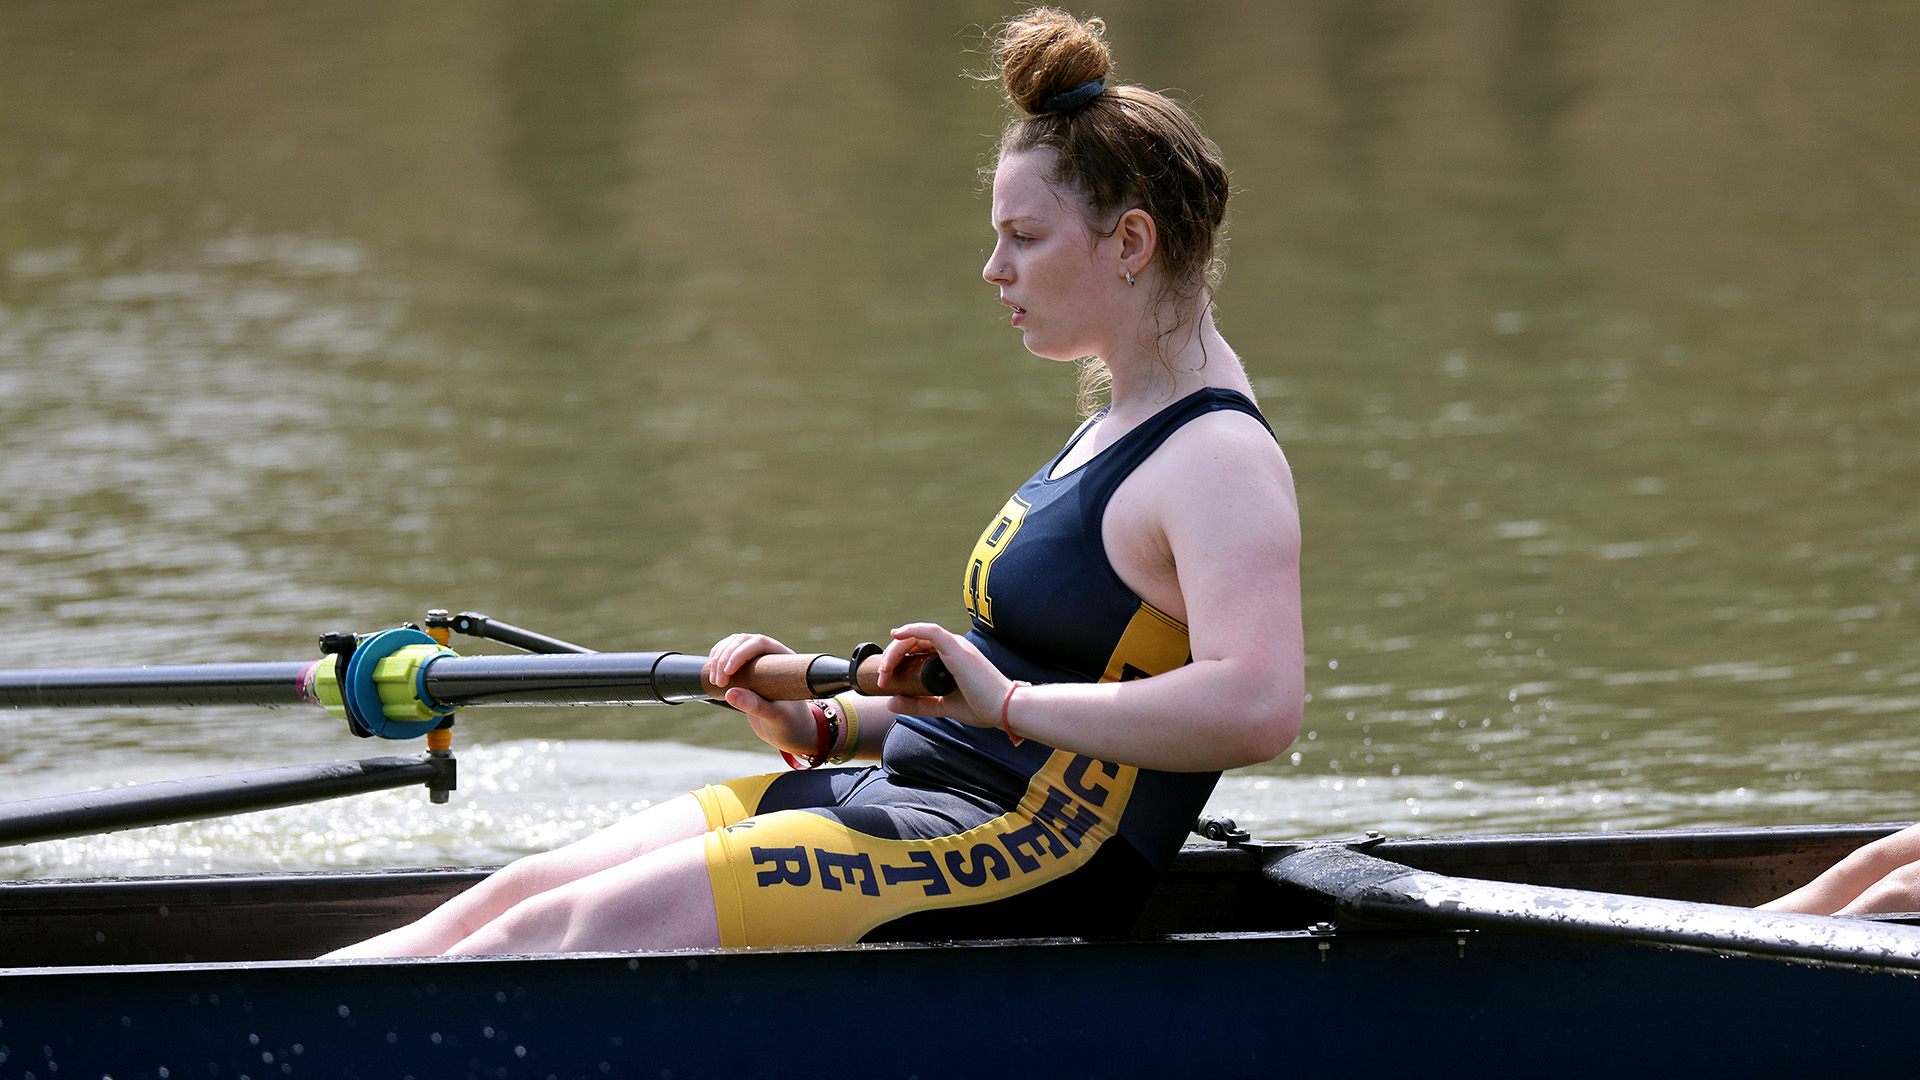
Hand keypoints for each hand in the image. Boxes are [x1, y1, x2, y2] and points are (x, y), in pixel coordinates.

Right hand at [706, 633, 815, 755]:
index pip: (760, 643)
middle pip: (743, 641)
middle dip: (725, 658)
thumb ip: (755, 705)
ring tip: (714, 683)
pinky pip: (728, 653)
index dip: (740, 652)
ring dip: (719, 659)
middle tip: (718, 683)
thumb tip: (729, 693)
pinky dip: (717, 660)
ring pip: (733, 645)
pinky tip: (712, 671)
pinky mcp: (747, 668)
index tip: (728, 671)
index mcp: (785, 660)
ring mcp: (758, 660)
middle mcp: (772, 655)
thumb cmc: (790, 722)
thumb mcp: (774, 716)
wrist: (789, 729)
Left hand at [879, 622, 1011, 728]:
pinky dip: (912, 629)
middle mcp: (953, 647)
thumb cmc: (981, 706)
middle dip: (892, 657)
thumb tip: (891, 702)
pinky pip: (931, 631)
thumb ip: (919, 704)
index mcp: (952, 658)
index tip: (886, 678)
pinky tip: (896, 634)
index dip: (898, 659)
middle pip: (914, 641)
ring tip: (885, 670)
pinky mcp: (957, 649)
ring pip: (918, 636)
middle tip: (882, 678)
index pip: (918, 648)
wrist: (1003, 709)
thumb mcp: (942, 706)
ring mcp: (956, 646)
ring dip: (896, 650)